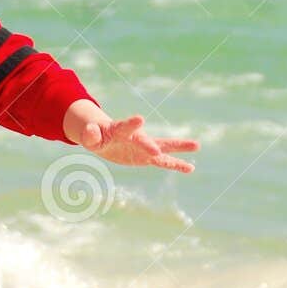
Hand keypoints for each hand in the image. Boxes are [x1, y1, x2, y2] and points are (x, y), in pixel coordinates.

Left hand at [63, 99, 198, 172]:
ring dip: (179, 147)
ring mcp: (144, 147)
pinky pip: (164, 162)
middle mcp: (136, 137)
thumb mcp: (89, 136)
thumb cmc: (95, 136)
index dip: (132, 124)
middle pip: (146, 139)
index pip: (125, 127)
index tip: (140, 119)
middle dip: (151, 144)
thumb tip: (89, 131)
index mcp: (120, 130)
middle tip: (157, 149)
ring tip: (197, 145)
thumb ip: (89, 134)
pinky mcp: (148, 157)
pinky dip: (177, 165)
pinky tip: (191, 168)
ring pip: (163, 147)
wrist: (106, 137)